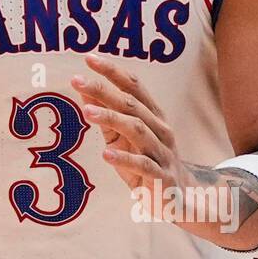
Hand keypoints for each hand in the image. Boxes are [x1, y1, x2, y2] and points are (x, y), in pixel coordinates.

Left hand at [70, 54, 196, 211]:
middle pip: (132, 104)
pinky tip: (105, 154)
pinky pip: (143, 165)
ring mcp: (162, 153)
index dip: (112, 71)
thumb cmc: (146, 162)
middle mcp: (160, 130)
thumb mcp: (124, 138)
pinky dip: (124, 158)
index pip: (134, 86)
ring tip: (87, 112)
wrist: (180, 199)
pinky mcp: (161, 177)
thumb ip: (107, 117)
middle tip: (77, 80)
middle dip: (104, 90)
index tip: (89, 58)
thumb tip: (84, 91)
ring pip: (138, 130)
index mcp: (153, 116)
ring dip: (111, 118)